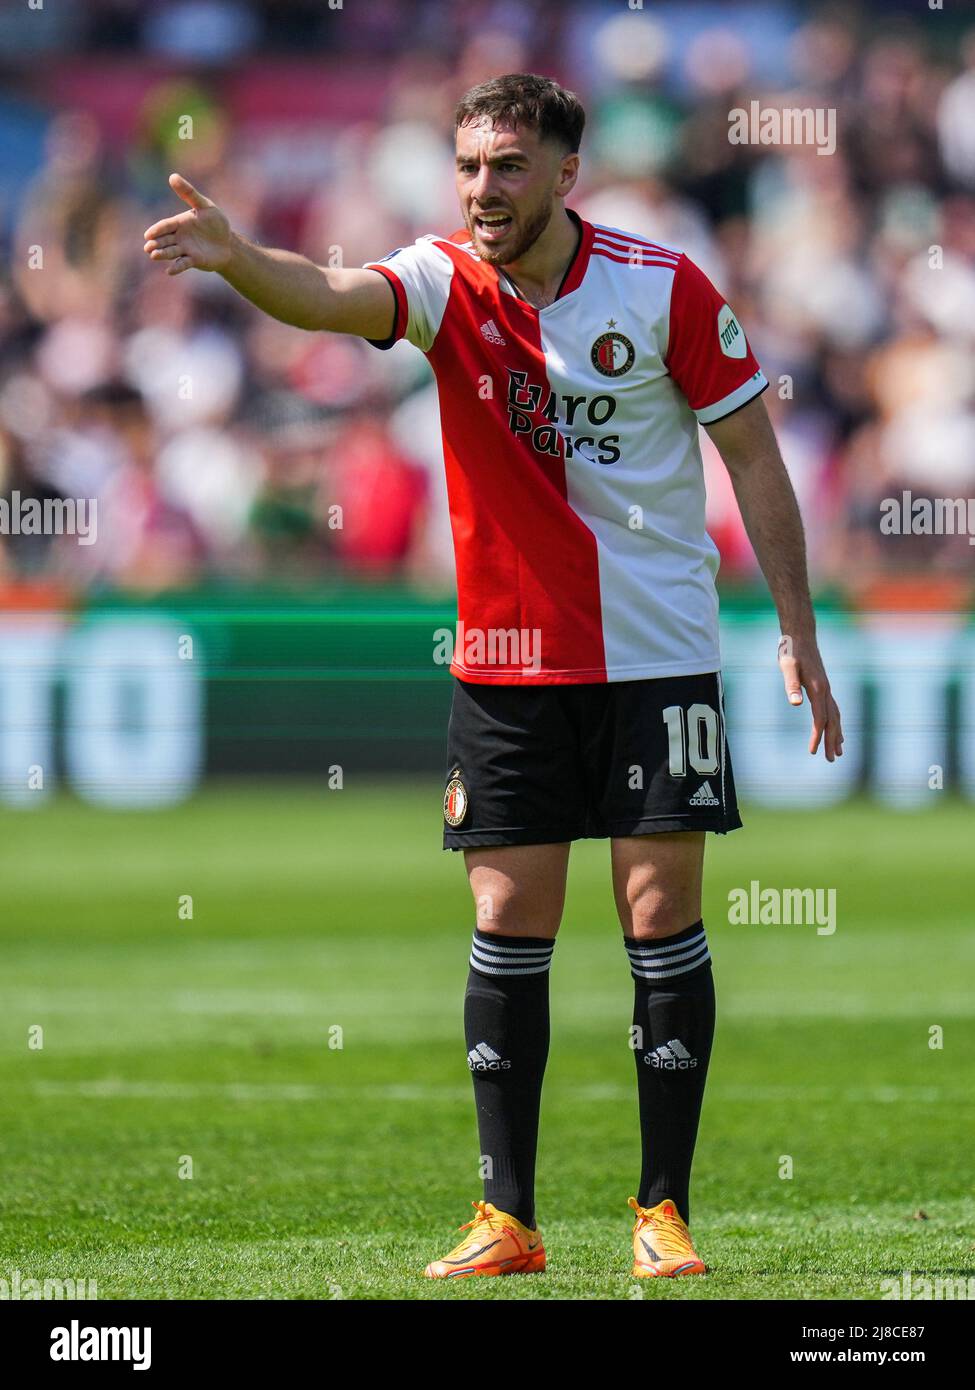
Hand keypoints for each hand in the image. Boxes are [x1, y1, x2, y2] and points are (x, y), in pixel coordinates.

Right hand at [143, 173, 231, 275]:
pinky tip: (169, 271)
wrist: (228, 242)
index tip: (148, 235)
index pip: (165, 226)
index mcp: (179, 222)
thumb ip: (189, 193)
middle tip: (148, 247)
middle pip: (164, 240)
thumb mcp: (204, 205)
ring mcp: (185, 249)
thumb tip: (172, 176)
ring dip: (162, 254)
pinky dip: (176, 268)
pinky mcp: (193, 260)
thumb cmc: (215, 222)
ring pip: (171, 252)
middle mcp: (179, 237)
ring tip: (154, 256)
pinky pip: (183, 264)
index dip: (156, 230)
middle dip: (156, 244)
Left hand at [778, 634, 843, 760]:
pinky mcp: (824, 686)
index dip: (817, 736)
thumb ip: (791, 684)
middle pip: (832, 721)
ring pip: (836, 716)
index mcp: (818, 689)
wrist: (801, 636)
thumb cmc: (791, 651)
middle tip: (832, 759)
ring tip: (839, 751)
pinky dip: (835, 722)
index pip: (820, 719)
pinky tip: (835, 730)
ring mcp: (827, 689)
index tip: (813, 751)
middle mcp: (826, 690)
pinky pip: (833, 709)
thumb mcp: (787, 666)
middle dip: (833, 741)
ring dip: (838, 734)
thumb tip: (795, 703)